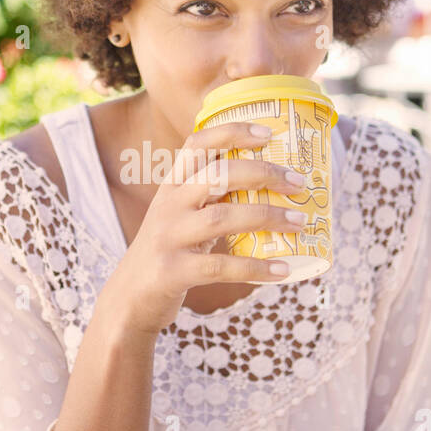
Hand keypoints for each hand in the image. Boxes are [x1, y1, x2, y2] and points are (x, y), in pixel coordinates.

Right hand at [111, 121, 308, 334]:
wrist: (130, 297)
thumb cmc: (171, 251)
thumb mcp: (183, 216)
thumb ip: (214, 199)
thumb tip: (275, 187)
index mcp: (173, 186)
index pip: (197, 144)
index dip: (231, 133)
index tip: (267, 133)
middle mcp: (169, 205)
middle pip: (218, 176)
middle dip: (263, 174)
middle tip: (298, 183)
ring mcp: (168, 237)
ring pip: (222, 217)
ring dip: (268, 217)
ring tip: (299, 222)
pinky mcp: (173, 271)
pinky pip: (220, 267)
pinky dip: (255, 267)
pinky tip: (282, 269)